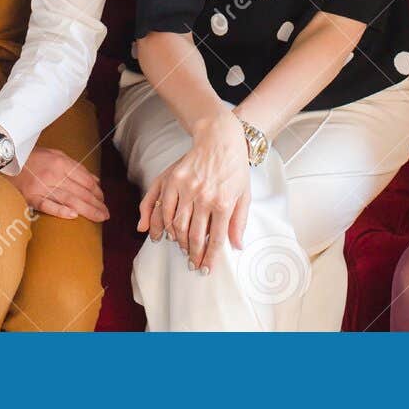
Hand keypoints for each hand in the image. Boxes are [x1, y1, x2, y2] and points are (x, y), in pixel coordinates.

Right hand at [12, 147, 109, 221]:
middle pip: (81, 191)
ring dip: (87, 210)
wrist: (6, 159)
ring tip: (99, 217)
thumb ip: (74, 166)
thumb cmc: (32, 158)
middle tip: (106, 213)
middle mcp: (54, 174)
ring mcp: (42, 186)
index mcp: (61, 162)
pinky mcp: (31, 197)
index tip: (103, 199)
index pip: (85, 179)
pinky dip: (60, 210)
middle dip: (97, 203)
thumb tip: (94, 180)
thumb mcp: (55, 155)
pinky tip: (73, 216)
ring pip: (70, 199)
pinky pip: (47, 205)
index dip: (97, 191)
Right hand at [136, 112, 250, 270]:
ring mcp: (187, 188)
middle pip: (195, 236)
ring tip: (182, 249)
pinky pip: (165, 207)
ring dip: (179, 241)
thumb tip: (237, 246)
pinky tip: (168, 232)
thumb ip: (239, 222)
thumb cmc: (234, 167)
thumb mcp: (244, 195)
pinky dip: (165, 223)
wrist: (220, 139)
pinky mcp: (174, 179)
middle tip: (192, 264)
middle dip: (193, 254)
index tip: (205, 268)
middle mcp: (204, 197)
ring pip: (177, 225)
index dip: (209, 257)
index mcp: (223, 203)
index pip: (216, 239)